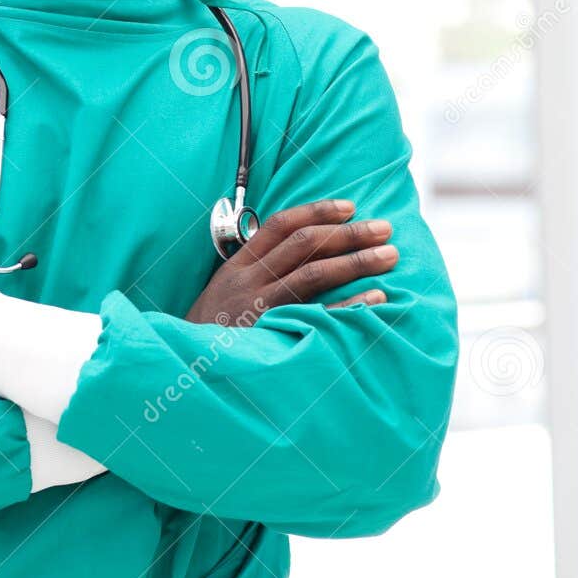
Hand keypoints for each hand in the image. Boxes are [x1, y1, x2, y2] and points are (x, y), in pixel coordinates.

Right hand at [185, 198, 397, 326]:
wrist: (186, 369)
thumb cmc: (212, 332)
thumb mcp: (224, 293)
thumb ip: (255, 271)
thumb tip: (301, 251)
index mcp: (239, 266)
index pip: (281, 225)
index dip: (318, 211)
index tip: (350, 208)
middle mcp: (250, 281)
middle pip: (305, 245)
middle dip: (349, 233)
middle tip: (385, 229)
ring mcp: (261, 308)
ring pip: (314, 273)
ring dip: (357, 261)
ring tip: (390, 256)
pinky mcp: (273, 336)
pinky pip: (319, 315)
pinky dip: (351, 304)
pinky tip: (377, 297)